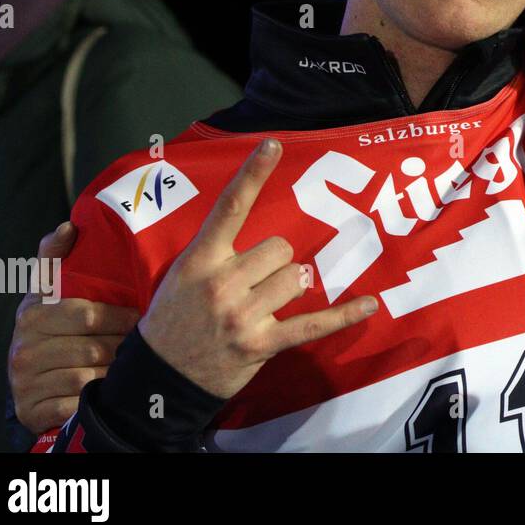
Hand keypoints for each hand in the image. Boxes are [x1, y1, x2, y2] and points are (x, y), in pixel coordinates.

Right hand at [9, 223, 137, 432]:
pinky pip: (78, 403)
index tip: (145, 316)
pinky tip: (112, 392)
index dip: (121, 317)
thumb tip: (68, 226)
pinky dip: (98, 398)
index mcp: (32, 315)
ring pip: (90, 377)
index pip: (87, 314)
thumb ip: (56, 260)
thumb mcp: (50, 293)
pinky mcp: (32, 409)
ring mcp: (26, 382)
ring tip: (137, 367)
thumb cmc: (51, 327)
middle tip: (153, 344)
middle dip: (126, 347)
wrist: (30, 380)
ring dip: (117, 374)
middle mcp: (24, 349)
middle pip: (95, 347)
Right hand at [138, 138, 377, 399]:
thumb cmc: (172, 320)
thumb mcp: (182, 277)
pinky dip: (343, 316)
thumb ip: (217, 253)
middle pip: (280, 248)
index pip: (230, 208)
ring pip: (296, 277)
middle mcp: (222, 282)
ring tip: (267, 304)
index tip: (273, 145)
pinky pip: (312, 324)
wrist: (156, 379)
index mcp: (200, 260)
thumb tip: (267, 240)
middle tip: (257, 282)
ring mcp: (242, 314)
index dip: (253, 174)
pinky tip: (368, 305)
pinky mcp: (260, 343)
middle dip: (277, 262)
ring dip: (290, 287)